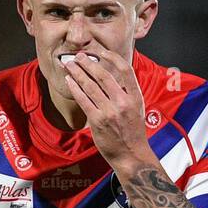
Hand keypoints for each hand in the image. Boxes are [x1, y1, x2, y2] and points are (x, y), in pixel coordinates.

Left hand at [63, 48, 151, 170]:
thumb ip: (127, 92)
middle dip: (88, 63)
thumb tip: (112, 75)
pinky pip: (84, 100)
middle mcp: (123, 102)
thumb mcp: (137, 108)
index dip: (113, 57)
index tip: (102, 52)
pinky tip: (70, 82)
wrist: (131, 155)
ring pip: (90, 86)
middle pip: (103, 75)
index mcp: (135, 97)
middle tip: (78, 57)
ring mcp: (110, 112)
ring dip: (78, 73)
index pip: (125, 69)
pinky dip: (75, 89)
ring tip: (70, 66)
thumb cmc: (133, 132)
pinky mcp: (98, 121)